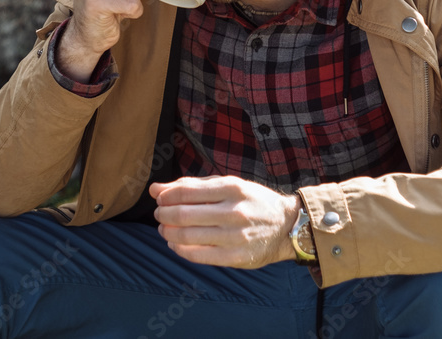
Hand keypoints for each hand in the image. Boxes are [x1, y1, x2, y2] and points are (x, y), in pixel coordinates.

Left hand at [150, 176, 300, 268]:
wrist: (286, 225)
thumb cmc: (251, 201)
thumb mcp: (228, 184)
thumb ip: (192, 185)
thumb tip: (155, 189)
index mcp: (232, 188)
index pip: (186, 191)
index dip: (166, 196)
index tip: (159, 198)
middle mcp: (234, 211)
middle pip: (183, 214)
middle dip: (163, 214)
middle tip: (160, 214)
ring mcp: (235, 236)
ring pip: (187, 236)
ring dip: (168, 232)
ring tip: (165, 229)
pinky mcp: (235, 257)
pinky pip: (198, 256)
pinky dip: (180, 250)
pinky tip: (176, 244)